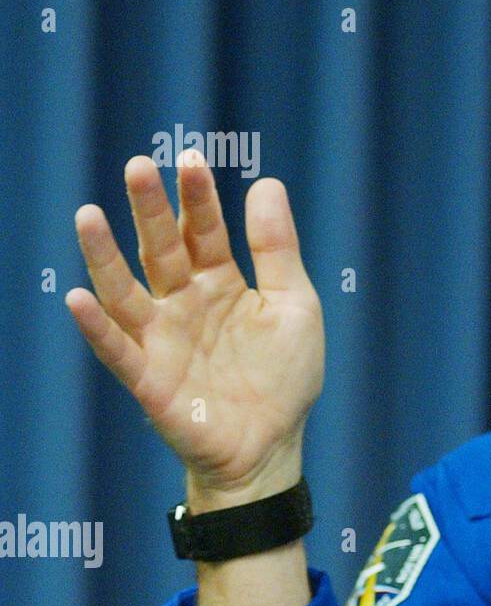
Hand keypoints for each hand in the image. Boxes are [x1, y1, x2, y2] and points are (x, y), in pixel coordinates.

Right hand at [66, 151, 323, 509]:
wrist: (272, 446)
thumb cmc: (285, 377)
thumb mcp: (295, 305)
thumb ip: (277, 250)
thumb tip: (267, 183)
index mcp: (221, 283)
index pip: (204, 231)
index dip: (198, 198)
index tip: (191, 159)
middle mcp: (184, 303)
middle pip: (161, 249)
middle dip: (149, 210)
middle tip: (137, 166)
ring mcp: (163, 339)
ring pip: (126, 290)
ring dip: (105, 256)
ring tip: (88, 214)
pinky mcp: (149, 379)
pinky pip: (117, 349)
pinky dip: (97, 327)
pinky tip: (79, 298)